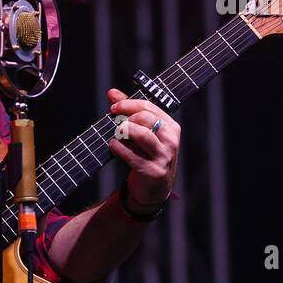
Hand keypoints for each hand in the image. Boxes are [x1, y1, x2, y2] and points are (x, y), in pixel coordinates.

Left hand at [105, 87, 180, 207]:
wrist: (152, 190)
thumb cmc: (146, 156)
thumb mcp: (142, 133)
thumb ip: (128, 111)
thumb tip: (112, 92)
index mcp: (171, 127)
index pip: (149, 107)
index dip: (128, 104)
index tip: (113, 107)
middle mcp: (171, 140)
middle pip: (145, 118)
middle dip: (126, 118)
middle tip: (115, 124)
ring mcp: (164, 156)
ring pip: (141, 133)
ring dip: (123, 131)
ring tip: (116, 135)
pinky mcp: (152, 171)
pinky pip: (131, 154)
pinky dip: (118, 147)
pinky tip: (114, 146)